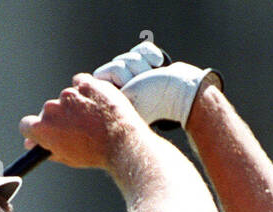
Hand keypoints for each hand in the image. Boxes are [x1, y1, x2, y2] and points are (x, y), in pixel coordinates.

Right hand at [18, 74, 148, 168]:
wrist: (121, 142)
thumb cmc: (94, 154)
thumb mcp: (67, 157)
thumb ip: (47, 148)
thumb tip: (32, 144)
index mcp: (43, 128)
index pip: (27, 125)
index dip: (35, 130)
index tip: (43, 131)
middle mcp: (52, 108)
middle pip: (49, 111)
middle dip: (60, 118)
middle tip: (76, 127)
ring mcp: (69, 93)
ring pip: (67, 97)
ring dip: (76, 104)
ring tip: (93, 118)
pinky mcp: (86, 83)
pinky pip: (81, 83)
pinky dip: (87, 90)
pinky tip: (97, 103)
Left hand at [93, 42, 218, 128]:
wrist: (184, 93)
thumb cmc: (157, 101)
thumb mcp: (126, 99)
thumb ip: (106, 92)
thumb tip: (89, 80)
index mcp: (113, 102)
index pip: (100, 76)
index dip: (120, 76)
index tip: (132, 88)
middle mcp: (123, 89)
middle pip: (117, 63)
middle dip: (134, 69)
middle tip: (146, 84)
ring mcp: (136, 77)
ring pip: (128, 55)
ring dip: (143, 64)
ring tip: (153, 78)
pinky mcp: (148, 66)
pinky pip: (141, 48)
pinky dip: (150, 54)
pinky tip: (158, 65)